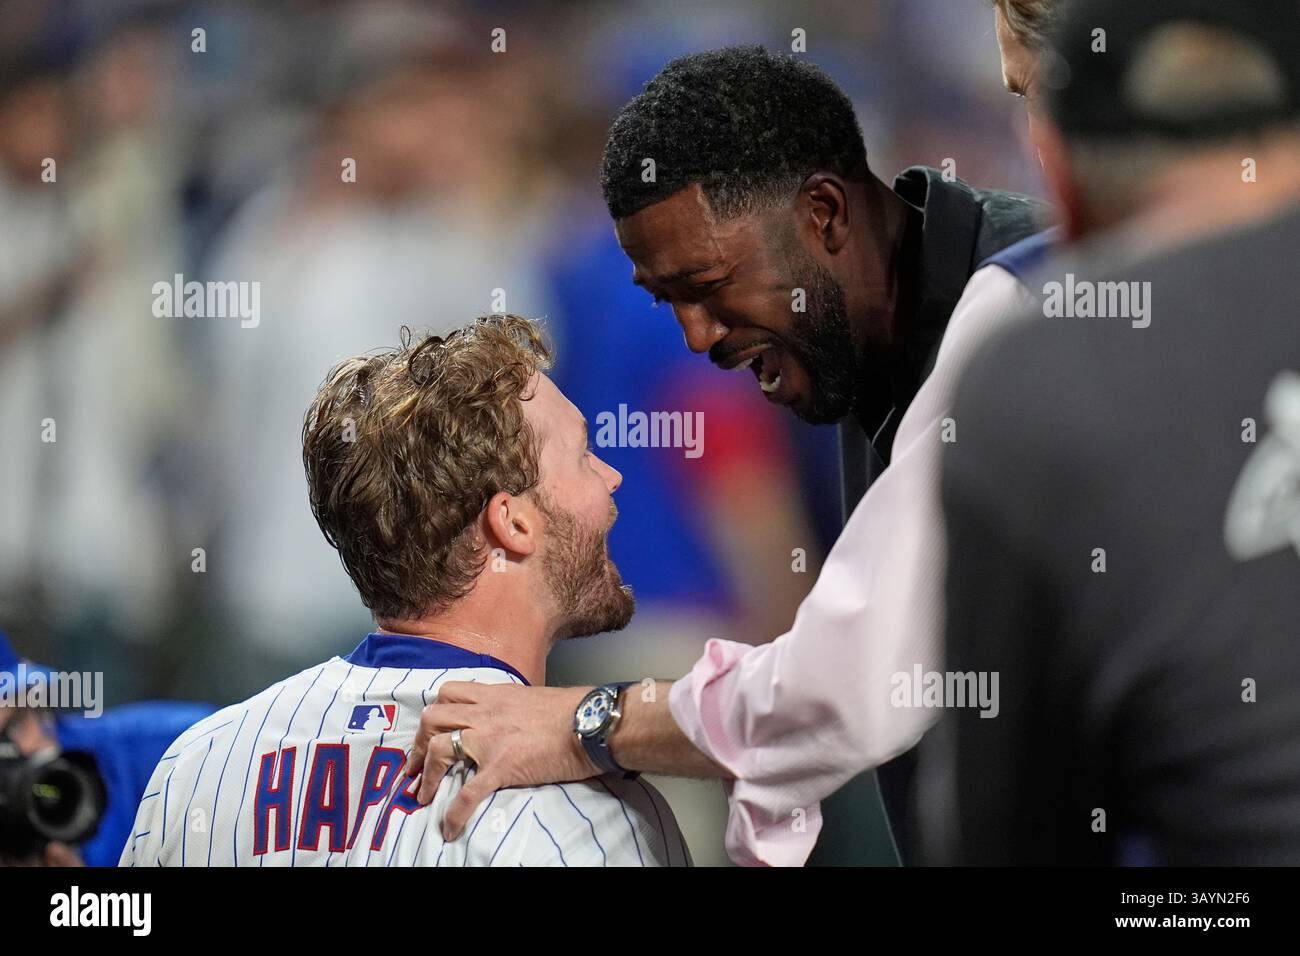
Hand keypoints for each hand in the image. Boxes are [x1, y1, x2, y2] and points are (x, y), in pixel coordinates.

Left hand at [406, 681, 598, 838]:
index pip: (449, 692)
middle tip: (414, 766)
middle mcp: (486, 713)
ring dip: (425, 773)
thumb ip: (512, 707)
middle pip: (433, 718)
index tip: (428, 733)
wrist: (592, 722)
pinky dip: (454, 813)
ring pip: (439, 748)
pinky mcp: (502, 766)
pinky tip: (450, 829)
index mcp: (494, 695)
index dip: (433, 714)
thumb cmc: (573, 710)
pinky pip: (469, 793)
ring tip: (422, 794)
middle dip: (418, 743)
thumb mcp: (533, 698)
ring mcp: (491, 739)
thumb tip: (508, 721)